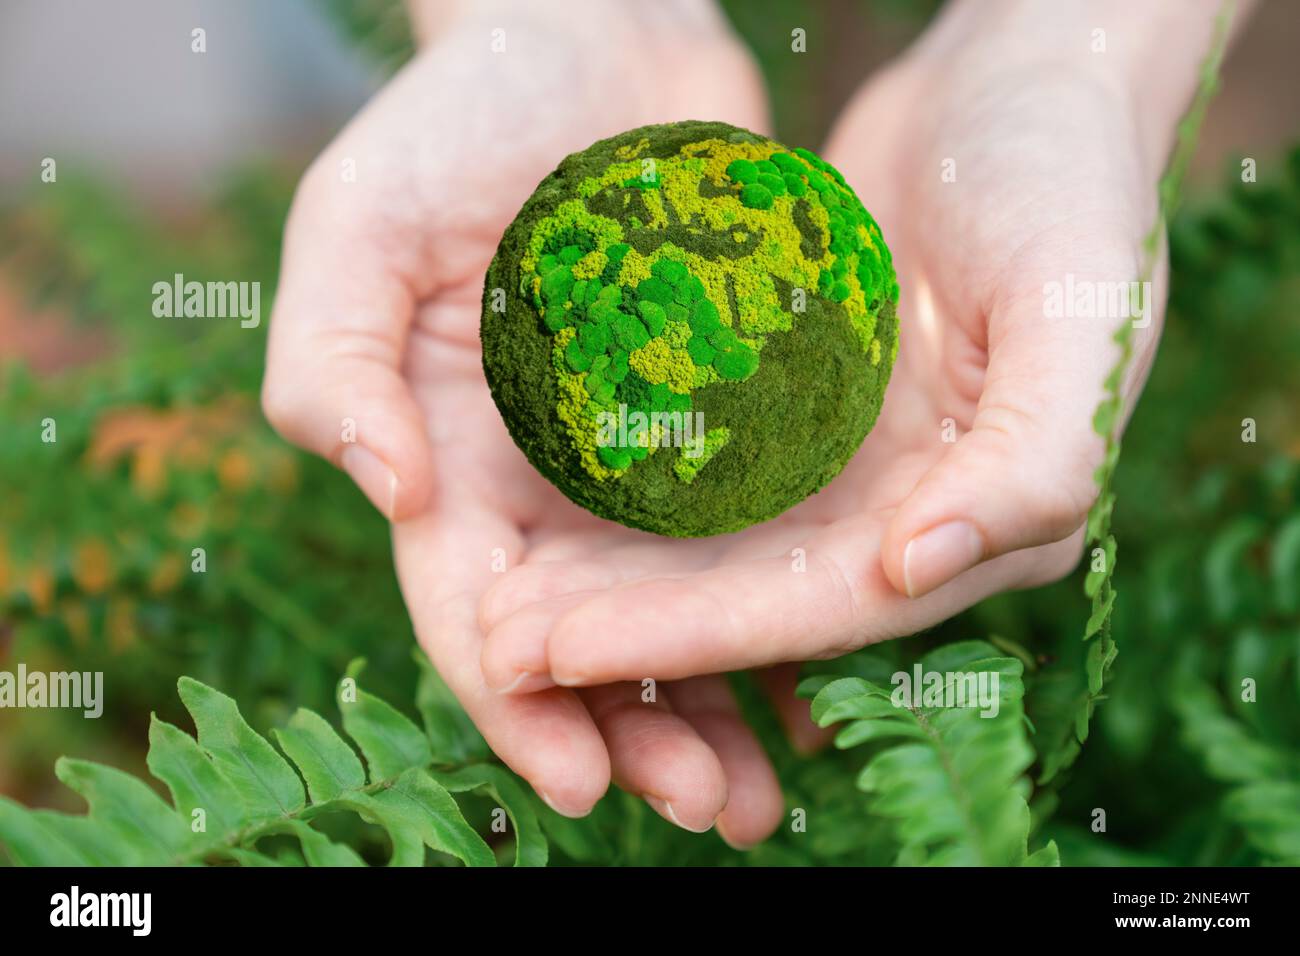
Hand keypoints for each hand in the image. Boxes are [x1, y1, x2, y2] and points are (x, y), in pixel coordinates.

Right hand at [262, 0, 793, 843]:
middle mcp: (543, 487)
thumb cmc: (459, 121)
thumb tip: (391, 496)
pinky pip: (750, 539)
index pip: (475, 615)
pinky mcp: (721, 425)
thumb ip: (335, 361)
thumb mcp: (360, 222)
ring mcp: (636, 464)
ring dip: (720, 707)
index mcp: (448, 462)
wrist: (593, 36)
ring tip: (774, 790)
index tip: (580, 779)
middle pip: (590, 647)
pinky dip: (778, 614)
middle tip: (714, 812)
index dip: (520, 707)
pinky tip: (828, 676)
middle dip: (642, 735)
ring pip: (677, 617)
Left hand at [478, 7, 1222, 705]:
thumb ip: (1035, 458)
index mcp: (990, 515)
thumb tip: (916, 569)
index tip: (564, 653)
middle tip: (498, 650)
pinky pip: (704, 465)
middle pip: (753, 596)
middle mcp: (914, 510)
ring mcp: (854, 462)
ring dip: (609, 584)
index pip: (823, 605)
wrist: (1023, 79)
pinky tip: (541, 515)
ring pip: (713, 547)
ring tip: (494, 611)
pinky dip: (627, 498)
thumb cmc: (1071, 179)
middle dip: (628, 629)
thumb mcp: (1080, 309)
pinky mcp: (804, 408)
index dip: (694, 637)